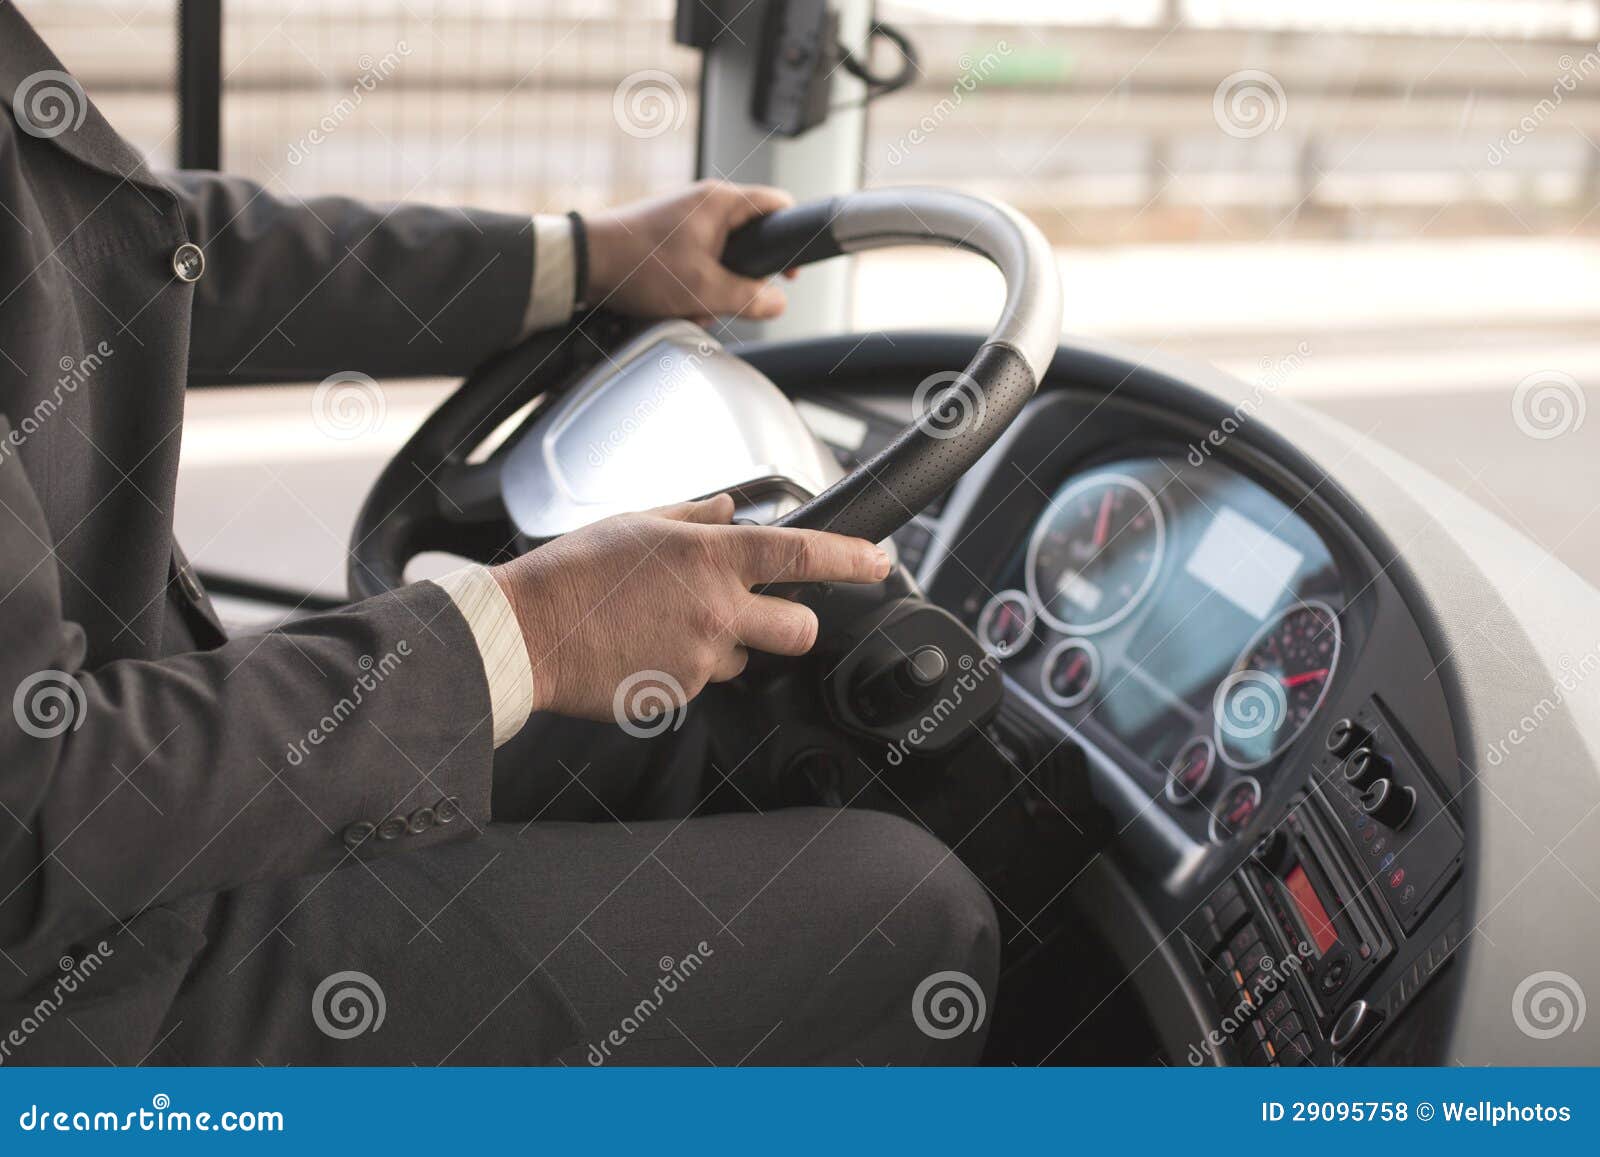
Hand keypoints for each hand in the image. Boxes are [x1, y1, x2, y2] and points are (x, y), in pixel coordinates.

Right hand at [490, 494, 889, 720]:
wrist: (527, 633)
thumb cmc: (574, 572)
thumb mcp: (635, 522)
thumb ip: (694, 516)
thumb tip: (730, 508)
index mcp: (710, 557)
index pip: (803, 553)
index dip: (852, 558)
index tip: (879, 560)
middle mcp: (715, 608)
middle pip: (800, 628)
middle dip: (792, 623)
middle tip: (762, 614)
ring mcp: (699, 657)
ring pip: (743, 658)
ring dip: (723, 645)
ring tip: (667, 626)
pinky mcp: (678, 693)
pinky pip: (700, 681)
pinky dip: (682, 667)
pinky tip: (644, 648)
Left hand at [583, 180, 797, 321]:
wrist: (584, 263)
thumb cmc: (638, 264)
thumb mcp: (704, 289)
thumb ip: (749, 298)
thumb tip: (778, 302)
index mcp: (720, 202)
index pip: (777, 205)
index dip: (793, 236)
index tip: (792, 270)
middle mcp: (704, 204)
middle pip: (749, 242)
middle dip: (741, 280)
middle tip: (731, 300)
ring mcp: (684, 221)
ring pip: (721, 260)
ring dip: (713, 290)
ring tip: (692, 305)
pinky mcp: (667, 238)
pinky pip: (696, 266)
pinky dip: (692, 288)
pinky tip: (676, 305)